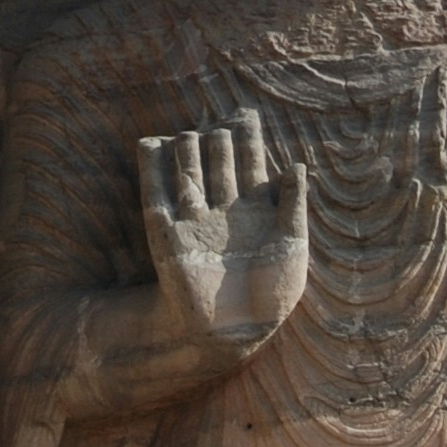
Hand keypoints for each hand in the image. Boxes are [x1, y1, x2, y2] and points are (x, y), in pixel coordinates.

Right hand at [139, 118, 306, 351]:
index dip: (249, 138)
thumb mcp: (293, 247)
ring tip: (189, 133)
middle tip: (220, 126)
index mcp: (257, 210)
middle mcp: (225, 210)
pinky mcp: (168, 236)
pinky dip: (152, 169)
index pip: (251, 162)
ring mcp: (196, 221)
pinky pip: (156, 195)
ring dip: (188, 151)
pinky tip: (150, 144)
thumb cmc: (271, 295)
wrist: (235, 332)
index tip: (247, 113)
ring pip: (189, 173)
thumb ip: (294, 205)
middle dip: (219, 143)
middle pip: (218, 163)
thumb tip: (296, 166)